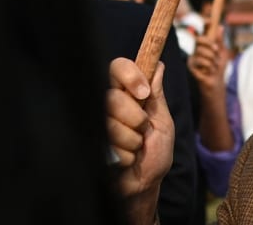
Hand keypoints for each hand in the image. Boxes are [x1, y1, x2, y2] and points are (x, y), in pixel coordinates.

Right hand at [107, 58, 173, 224]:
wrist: (144, 186)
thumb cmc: (155, 154)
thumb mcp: (162, 122)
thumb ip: (157, 95)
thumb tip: (159, 65)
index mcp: (127, 94)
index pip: (117, 67)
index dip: (129, 75)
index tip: (144, 93)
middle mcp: (108, 105)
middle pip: (112, 96)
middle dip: (136, 117)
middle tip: (144, 130)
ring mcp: (96, 124)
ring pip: (109, 121)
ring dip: (132, 139)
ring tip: (136, 148)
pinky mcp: (89, 142)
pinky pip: (106, 143)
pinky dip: (124, 154)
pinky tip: (126, 159)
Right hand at [186, 27, 228, 96]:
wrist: (216, 82)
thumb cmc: (219, 67)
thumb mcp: (223, 53)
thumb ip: (221, 41)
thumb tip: (220, 26)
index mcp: (205, 43)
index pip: (202, 30)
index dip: (205, 23)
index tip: (210, 21)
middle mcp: (197, 48)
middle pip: (199, 39)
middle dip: (209, 44)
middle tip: (216, 50)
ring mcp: (193, 56)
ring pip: (201, 51)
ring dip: (212, 59)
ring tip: (214, 66)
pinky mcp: (190, 65)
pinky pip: (199, 61)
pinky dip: (208, 66)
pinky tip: (210, 71)